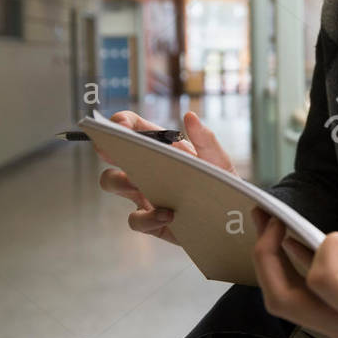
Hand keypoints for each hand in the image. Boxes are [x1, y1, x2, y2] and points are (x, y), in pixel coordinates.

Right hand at [95, 109, 233, 244]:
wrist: (230, 218)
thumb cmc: (221, 183)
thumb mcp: (218, 161)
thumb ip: (206, 139)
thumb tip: (190, 116)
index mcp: (162, 148)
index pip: (134, 128)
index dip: (121, 123)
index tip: (119, 126)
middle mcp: (147, 169)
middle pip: (113, 155)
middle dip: (107, 150)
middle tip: (111, 150)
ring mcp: (145, 195)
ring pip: (113, 183)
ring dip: (120, 182)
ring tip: (137, 184)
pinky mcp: (151, 221)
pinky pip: (136, 220)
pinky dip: (148, 218)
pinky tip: (168, 214)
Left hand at [250, 210, 337, 337]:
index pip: (325, 281)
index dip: (330, 249)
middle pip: (282, 300)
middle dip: (268, 257)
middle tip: (272, 221)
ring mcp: (335, 330)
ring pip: (284, 303)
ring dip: (273, 264)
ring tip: (272, 226)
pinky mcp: (337, 328)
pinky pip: (301, 301)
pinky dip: (292, 273)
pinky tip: (295, 247)